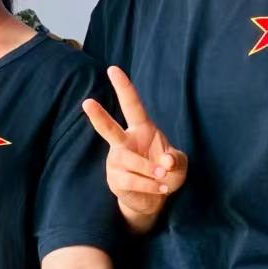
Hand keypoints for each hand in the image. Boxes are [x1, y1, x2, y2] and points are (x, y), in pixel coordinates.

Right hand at [83, 67, 187, 228]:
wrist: (154, 199)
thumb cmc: (167, 173)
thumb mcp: (179, 164)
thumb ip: (177, 160)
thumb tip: (166, 162)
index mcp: (142, 129)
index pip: (132, 105)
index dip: (123, 87)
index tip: (113, 69)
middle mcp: (125, 141)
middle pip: (108, 127)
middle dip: (98, 115)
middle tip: (87, 103)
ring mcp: (116, 160)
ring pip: (129, 160)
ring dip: (149, 170)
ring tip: (163, 176)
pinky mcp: (114, 178)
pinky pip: (131, 180)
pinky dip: (149, 185)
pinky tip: (161, 187)